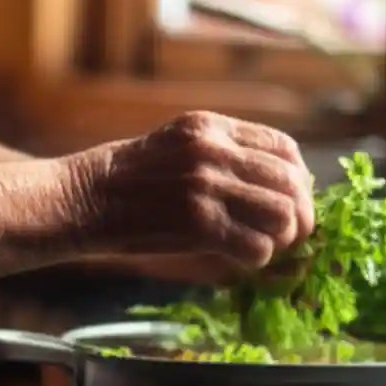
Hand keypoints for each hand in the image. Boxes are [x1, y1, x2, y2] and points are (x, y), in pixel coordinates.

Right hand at [63, 111, 314, 270]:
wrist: (84, 197)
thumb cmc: (130, 180)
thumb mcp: (178, 144)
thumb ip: (223, 153)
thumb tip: (278, 185)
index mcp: (212, 127)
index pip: (285, 149)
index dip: (299, 180)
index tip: (293, 202)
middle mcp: (214, 151)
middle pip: (291, 184)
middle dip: (301, 215)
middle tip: (290, 236)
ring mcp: (207, 186)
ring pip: (282, 216)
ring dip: (281, 239)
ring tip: (263, 247)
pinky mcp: (198, 224)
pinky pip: (256, 247)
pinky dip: (257, 259)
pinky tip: (240, 259)